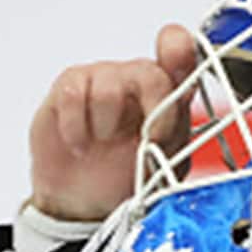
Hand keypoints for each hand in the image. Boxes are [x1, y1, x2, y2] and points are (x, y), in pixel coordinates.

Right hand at [28, 24, 198, 222]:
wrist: (81, 199)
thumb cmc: (123, 176)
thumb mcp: (161, 169)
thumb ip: (174, 145)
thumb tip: (175, 135)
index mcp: (168, 95)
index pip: (182, 56)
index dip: (181, 52)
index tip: (178, 68)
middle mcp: (137, 80)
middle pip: (149, 74)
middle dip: (149, 113)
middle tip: (145, 141)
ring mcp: (103, 78)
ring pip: (109, 88)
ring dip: (105, 127)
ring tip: (101, 143)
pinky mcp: (70, 85)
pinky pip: (73, 95)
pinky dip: (76, 129)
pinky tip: (79, 143)